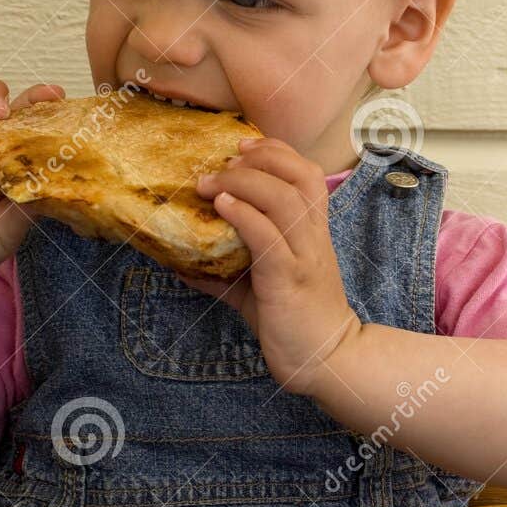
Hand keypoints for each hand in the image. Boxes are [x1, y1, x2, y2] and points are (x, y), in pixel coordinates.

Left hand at [174, 136, 362, 393]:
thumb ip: (226, 269)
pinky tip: (221, 208)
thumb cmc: (293, 319)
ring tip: (211, 183)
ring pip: (284, 199)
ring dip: (243, 182)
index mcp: (312, 231)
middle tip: (223, 162)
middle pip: (300, 174)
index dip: (276, 151)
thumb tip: (178, 260)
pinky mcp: (289, 279)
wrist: (328, 359)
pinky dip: (243, 214)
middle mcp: (313, 237)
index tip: (242, 146)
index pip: (307, 172)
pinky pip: (268, 236)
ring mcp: (304, 256)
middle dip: (260, 158)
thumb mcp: (258, 287)